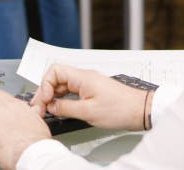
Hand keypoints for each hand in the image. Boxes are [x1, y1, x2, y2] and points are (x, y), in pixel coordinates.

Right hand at [30, 64, 148, 130]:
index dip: (45, 85)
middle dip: (47, 93)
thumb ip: (66, 108)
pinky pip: (73, 92)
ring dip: (55, 98)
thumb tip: (51, 106)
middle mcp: (85, 77)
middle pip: (57, 79)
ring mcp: (89, 84)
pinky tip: (63, 110)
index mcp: (83, 77)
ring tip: (50, 111)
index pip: (54, 71)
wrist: (140, 110)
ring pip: (64, 86)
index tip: (45, 101)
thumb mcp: (88, 112)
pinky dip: (65, 100)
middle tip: (42, 109)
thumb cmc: (121, 109)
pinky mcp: (93, 91)